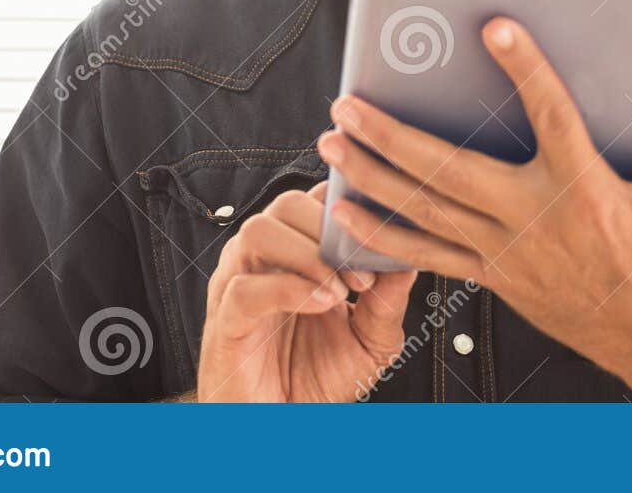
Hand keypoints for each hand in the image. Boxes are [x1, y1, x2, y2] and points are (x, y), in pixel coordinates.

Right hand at [196, 180, 416, 401]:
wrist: (282, 432)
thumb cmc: (317, 381)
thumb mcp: (371, 339)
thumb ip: (389, 298)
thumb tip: (408, 255)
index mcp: (296, 252)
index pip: (317, 199)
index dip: (349, 201)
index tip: (383, 225)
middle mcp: (264, 260)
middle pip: (287, 203)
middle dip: (331, 229)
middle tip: (363, 272)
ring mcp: (238, 286)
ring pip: (259, 232)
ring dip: (308, 254)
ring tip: (341, 290)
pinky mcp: (224, 322)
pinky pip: (246, 288)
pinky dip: (289, 290)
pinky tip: (322, 304)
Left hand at [317, 17, 631, 392]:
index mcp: (587, 188)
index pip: (551, 117)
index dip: (524, 69)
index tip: (493, 28)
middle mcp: (536, 219)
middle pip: (451, 171)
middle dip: (393, 135)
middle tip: (349, 100)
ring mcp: (508, 252)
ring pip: (428, 211)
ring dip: (374, 175)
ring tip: (332, 142)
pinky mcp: (495, 276)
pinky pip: (428, 255)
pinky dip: (385, 233)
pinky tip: (348, 211)